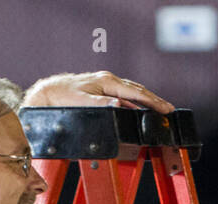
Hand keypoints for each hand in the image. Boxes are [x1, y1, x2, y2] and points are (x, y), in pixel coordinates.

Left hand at [23, 71, 174, 111]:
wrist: (48, 92)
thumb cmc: (62, 97)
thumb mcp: (81, 102)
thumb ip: (101, 104)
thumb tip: (119, 104)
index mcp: (107, 82)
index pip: (136, 92)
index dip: (153, 102)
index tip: (166, 109)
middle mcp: (108, 80)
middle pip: (138, 90)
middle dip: (155, 100)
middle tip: (169, 110)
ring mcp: (106, 83)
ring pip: (132, 91)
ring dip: (146, 100)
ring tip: (159, 108)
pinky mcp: (102, 89)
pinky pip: (124, 94)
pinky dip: (135, 101)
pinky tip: (139, 109)